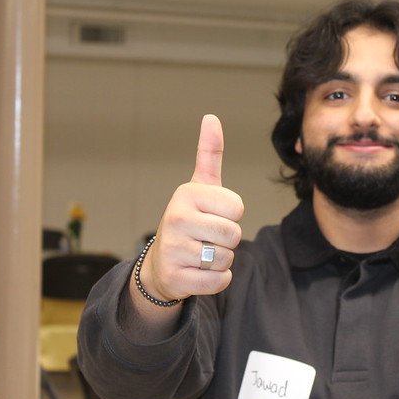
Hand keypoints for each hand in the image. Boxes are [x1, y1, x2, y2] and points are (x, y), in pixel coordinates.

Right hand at [141, 115, 243, 301]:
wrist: (160, 264)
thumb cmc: (189, 220)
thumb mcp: (199, 187)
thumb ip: (209, 154)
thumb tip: (211, 117)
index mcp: (186, 194)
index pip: (237, 208)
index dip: (231, 216)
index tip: (211, 215)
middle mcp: (175, 219)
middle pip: (234, 234)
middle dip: (227, 240)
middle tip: (206, 238)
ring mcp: (174, 250)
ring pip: (227, 259)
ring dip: (220, 261)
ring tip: (200, 254)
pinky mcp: (177, 278)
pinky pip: (220, 281)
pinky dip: (216, 281)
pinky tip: (198, 272)